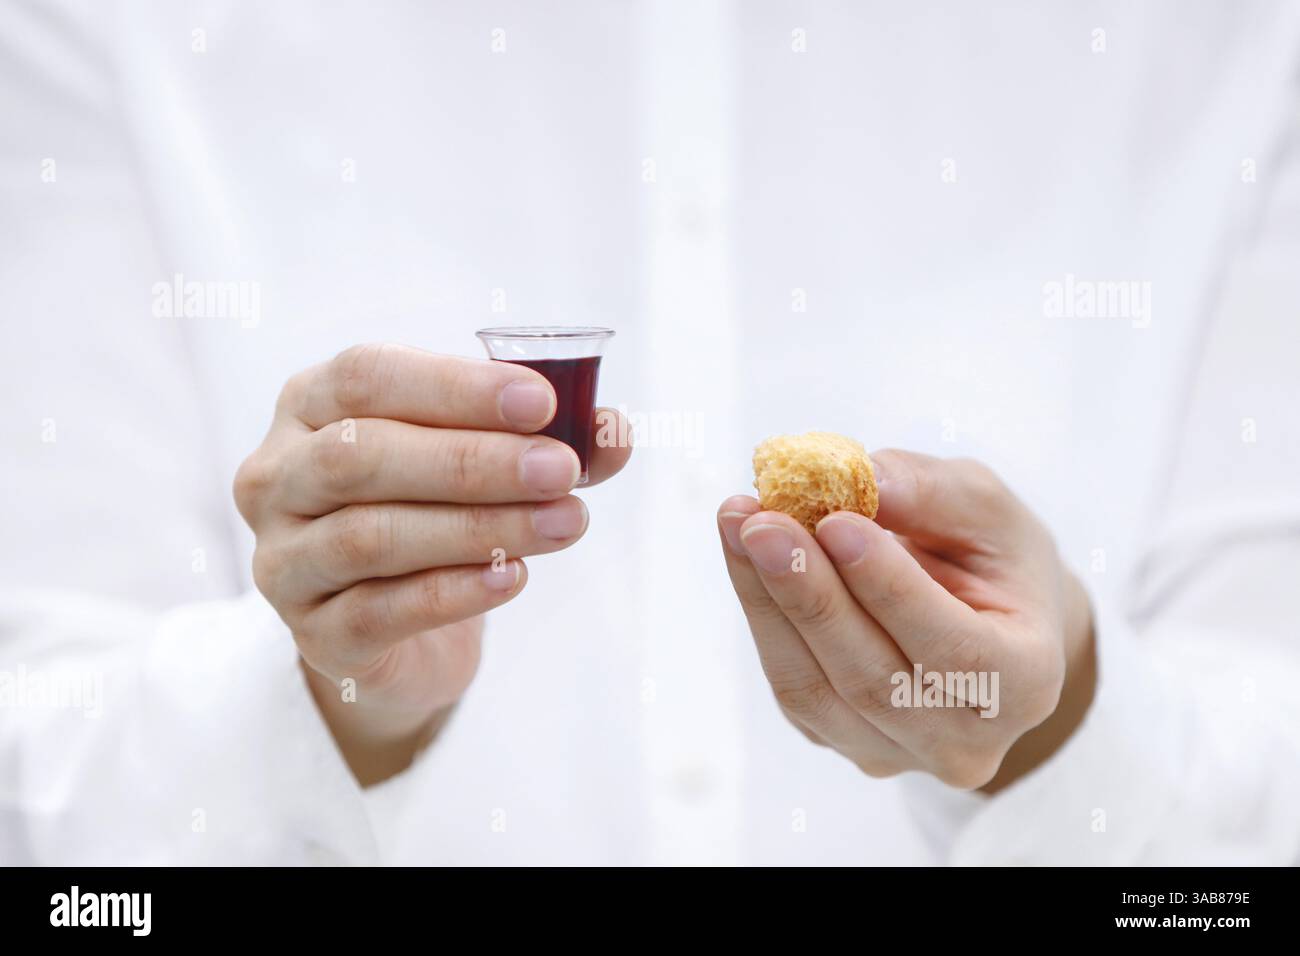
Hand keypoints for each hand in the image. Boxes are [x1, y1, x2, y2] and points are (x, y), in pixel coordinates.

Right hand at [235, 343, 630, 784]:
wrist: (401, 635)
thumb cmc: (437, 515)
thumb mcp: (484, 464)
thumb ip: (548, 442)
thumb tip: (614, 430)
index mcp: (310, 407)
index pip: (365, 376)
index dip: (454, 386)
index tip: (541, 401)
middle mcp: (277, 478)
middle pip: (362, 456)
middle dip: (473, 460)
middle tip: (561, 468)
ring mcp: (283, 560)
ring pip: (371, 535)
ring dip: (479, 526)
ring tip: (565, 522)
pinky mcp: (313, 635)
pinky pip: (379, 611)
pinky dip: (454, 591)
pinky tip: (514, 575)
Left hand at [717, 450, 1094, 791]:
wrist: (987, 622)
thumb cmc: (994, 559)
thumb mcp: (988, 511)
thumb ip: (934, 493)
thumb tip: (864, 476)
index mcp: (1025, 684)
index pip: (953, 650)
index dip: (890, 589)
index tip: (836, 522)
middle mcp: (963, 742)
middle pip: (872, 679)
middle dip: (810, 593)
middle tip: (762, 521)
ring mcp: (893, 753)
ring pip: (814, 690)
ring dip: (766, 601)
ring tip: (738, 522)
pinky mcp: (836, 739)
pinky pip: (790, 684)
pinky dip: (760, 614)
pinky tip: (741, 551)